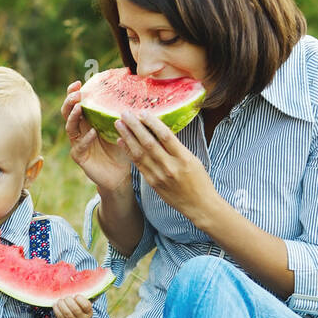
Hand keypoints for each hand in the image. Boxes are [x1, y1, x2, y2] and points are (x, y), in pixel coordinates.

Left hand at [52, 294, 92, 317]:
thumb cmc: (77, 309)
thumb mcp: (82, 304)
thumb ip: (81, 297)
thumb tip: (74, 284)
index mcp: (88, 313)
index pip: (86, 306)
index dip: (80, 299)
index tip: (76, 296)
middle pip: (75, 309)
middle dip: (69, 301)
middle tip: (66, 297)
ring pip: (67, 313)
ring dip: (62, 304)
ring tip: (60, 300)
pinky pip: (60, 316)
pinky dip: (56, 309)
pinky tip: (55, 304)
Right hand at [62, 80, 132, 194]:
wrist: (121, 174)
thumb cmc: (122, 148)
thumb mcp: (123, 127)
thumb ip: (122, 112)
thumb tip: (133, 90)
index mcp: (88, 120)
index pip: (77, 103)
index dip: (74, 93)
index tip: (79, 82)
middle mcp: (80, 130)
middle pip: (68, 112)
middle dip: (70, 101)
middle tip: (77, 93)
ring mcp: (78, 143)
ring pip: (70, 127)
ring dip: (74, 116)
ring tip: (80, 107)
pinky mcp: (80, 156)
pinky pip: (79, 146)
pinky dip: (86, 138)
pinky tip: (92, 132)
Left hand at [115, 111, 220, 227]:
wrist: (199, 205)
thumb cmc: (199, 180)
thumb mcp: (193, 160)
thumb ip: (176, 147)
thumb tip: (159, 130)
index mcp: (184, 158)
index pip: (166, 136)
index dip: (153, 123)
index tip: (143, 112)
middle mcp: (170, 167)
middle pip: (149, 143)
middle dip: (135, 127)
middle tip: (125, 113)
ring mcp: (159, 176)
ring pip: (140, 153)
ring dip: (128, 137)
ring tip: (119, 124)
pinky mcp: (152, 183)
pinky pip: (138, 164)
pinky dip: (128, 151)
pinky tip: (121, 141)